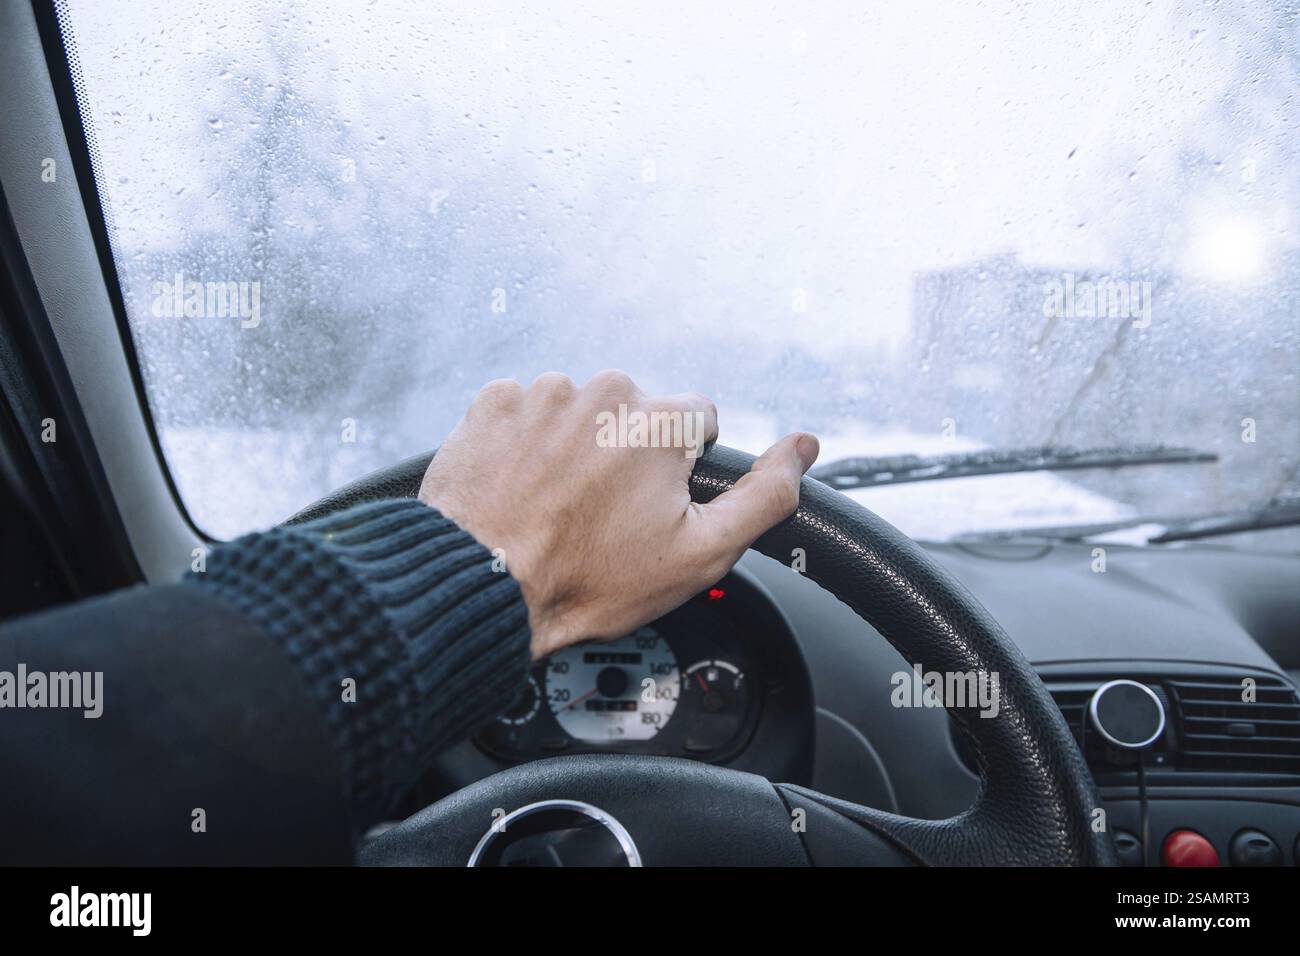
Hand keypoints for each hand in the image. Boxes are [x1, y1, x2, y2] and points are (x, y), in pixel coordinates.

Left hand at [418, 370, 818, 658]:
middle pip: (636, 414)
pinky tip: (522, 488)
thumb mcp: (700, 554)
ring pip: (580, 413)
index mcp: (660, 420)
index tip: (653, 505)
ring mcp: (541, 393)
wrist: (482, 588)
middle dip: (627, 456)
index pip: (696, 420)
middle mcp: (602, 391)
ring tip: (556, 506)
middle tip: (602, 516)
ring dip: (575, 449)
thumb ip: (765, 495)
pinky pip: (527, 412)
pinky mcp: (492, 404)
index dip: (681, 468)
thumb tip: (803, 447)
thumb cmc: (588, 580)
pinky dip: (527, 444)